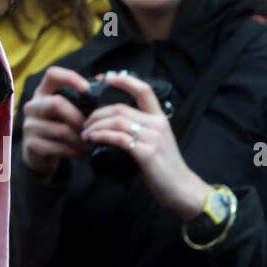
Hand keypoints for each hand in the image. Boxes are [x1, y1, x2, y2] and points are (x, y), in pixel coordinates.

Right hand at [19, 65, 90, 175]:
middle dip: (79, 118)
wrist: (41, 154)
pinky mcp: (31, 144)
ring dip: (81, 139)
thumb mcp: (68, 110)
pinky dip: (74, 151)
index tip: (87, 89)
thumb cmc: (60, 127)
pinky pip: (58, 147)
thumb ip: (83, 97)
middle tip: (91, 128)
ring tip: (90, 144)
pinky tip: (81, 153)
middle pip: (56, 103)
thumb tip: (104, 79)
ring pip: (61, 129)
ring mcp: (29, 125)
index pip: (52, 75)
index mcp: (43, 92)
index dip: (69, 78)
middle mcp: (32, 106)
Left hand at [81, 71, 211, 218]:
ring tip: (85, 133)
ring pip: (117, 121)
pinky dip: (101, 135)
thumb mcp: (156, 141)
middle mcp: (158, 125)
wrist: (181, 189)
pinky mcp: (147, 153)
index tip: (107, 77)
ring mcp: (153, 138)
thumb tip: (114, 121)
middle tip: (85, 122)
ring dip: (95, 126)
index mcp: (160, 119)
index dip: (126, 80)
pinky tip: (92, 138)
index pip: (144, 91)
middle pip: (120, 108)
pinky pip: (118, 138)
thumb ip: (140, 128)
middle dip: (97, 113)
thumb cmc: (165, 166)